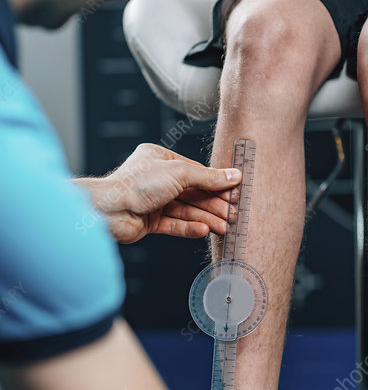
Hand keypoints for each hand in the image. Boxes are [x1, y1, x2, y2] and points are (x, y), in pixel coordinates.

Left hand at [82, 143, 240, 243]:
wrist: (109, 210)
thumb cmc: (136, 184)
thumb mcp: (180, 173)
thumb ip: (208, 177)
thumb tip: (233, 176)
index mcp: (161, 159)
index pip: (196, 172)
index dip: (216, 184)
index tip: (235, 193)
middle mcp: (157, 179)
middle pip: (193, 193)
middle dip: (214, 205)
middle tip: (234, 214)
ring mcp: (153, 201)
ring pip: (186, 210)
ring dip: (207, 218)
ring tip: (225, 227)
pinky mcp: (149, 221)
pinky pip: (175, 224)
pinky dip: (190, 228)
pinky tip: (205, 231)